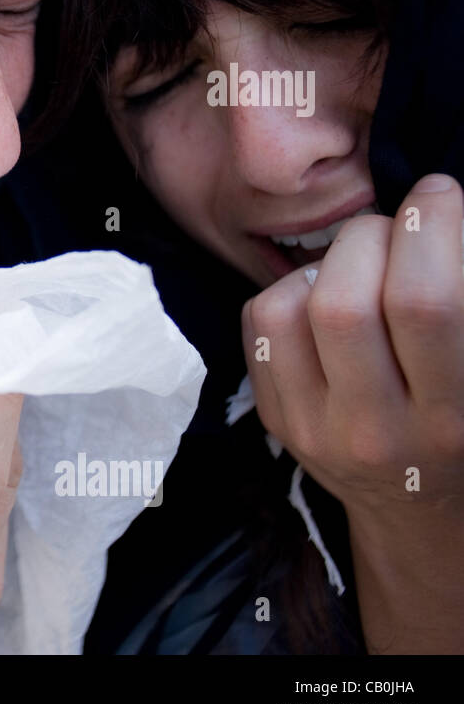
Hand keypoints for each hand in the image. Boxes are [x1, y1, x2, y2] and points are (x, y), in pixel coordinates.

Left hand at [241, 173, 463, 650]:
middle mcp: (375, 430)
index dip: (430, 227)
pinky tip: (327, 293)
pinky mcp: (275, 418)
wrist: (418, 510)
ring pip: (291, 308)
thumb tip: (443, 207)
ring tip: (364, 260)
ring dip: (329, 259)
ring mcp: (312, 428)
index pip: (424, 304)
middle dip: (374, 236)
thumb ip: (459, 299)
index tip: (440, 194)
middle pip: (346, 301)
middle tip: (399, 225)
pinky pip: (259, 323)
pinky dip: (292, 287)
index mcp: (448, 417)